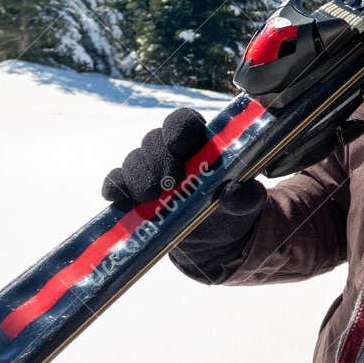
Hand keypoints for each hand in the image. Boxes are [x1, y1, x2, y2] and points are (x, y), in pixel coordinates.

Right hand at [101, 108, 264, 272]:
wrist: (216, 241)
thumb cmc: (233, 210)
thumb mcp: (247, 204)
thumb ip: (245, 196)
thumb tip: (232, 191)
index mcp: (200, 143)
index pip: (183, 121)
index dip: (178, 128)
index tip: (180, 146)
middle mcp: (171, 152)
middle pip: (153, 140)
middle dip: (158, 160)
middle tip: (168, 184)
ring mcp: (149, 171)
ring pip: (133, 160)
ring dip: (139, 177)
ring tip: (151, 198)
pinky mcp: (133, 192)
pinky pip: (116, 181)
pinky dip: (115, 186)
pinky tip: (119, 197)